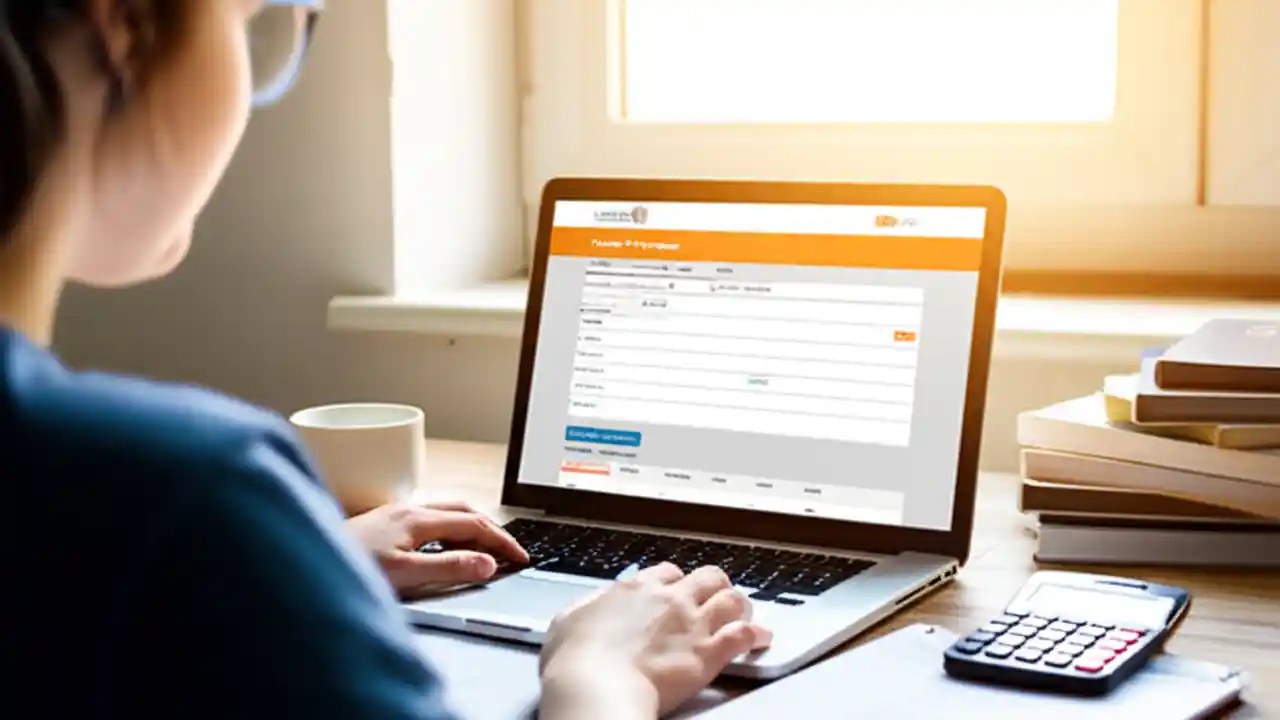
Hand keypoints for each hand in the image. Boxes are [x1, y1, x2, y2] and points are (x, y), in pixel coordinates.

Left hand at [345, 501, 527, 594]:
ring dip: (470, 526)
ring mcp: (393, 515)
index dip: (502, 541)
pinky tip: (442, 547)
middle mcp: (407, 510)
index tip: (520, 557)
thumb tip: (487, 563)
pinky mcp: (382, 525)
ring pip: (445, 512)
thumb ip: (448, 568)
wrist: (300, 565)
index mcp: (418, 518)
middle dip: (490, 527)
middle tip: (508, 550)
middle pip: (463, 510)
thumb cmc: (347, 567)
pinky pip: (428, 520)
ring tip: (483, 548)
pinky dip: (449, 530)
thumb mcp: (405, 574)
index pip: (474, 524)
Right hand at [539, 563, 771, 718]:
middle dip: (715, 585)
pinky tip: (761, 638)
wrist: (596, 686)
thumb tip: (594, 604)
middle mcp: (670, 599)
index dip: (676, 582)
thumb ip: (588, 607)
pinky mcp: (709, 653)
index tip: (676, 591)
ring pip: (732, 600)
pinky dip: (756, 635)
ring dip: (740, 605)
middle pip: (708, 577)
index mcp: (636, 588)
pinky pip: (744, 636)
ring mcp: (693, 624)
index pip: (668, 572)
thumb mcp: (568, 620)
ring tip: (744, 613)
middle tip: (716, 596)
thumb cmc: (576, 661)